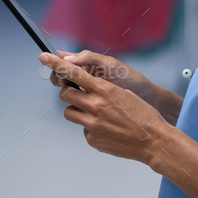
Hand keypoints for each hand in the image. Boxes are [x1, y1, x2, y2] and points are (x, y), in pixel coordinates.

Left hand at [39, 52, 167, 160]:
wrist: (154, 141)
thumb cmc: (143, 115)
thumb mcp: (124, 94)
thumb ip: (103, 90)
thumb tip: (88, 90)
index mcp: (104, 90)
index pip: (73, 73)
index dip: (56, 64)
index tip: (43, 57)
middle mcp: (95, 106)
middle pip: (66, 94)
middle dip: (69, 92)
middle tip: (79, 95)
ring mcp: (92, 124)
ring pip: (69, 113)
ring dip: (78, 111)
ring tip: (97, 115)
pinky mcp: (92, 139)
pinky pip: (82, 129)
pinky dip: (91, 128)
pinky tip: (108, 130)